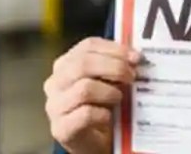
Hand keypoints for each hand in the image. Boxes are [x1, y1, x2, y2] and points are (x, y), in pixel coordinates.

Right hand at [44, 36, 140, 153]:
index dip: (114, 49)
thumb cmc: (99, 110)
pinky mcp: (60, 128)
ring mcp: (55, 106)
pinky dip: (103, 114)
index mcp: (65, 65)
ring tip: (120, 98)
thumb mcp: (106, 83)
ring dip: (109, 92)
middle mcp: (55, 83)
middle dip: (114, 68)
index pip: (88, 46)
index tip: (135, 57)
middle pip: (83, 64)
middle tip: (132, 76)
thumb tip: (135, 57)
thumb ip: (114, 67)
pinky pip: (85, 114)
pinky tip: (109, 117)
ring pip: (84, 89)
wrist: (91, 143)